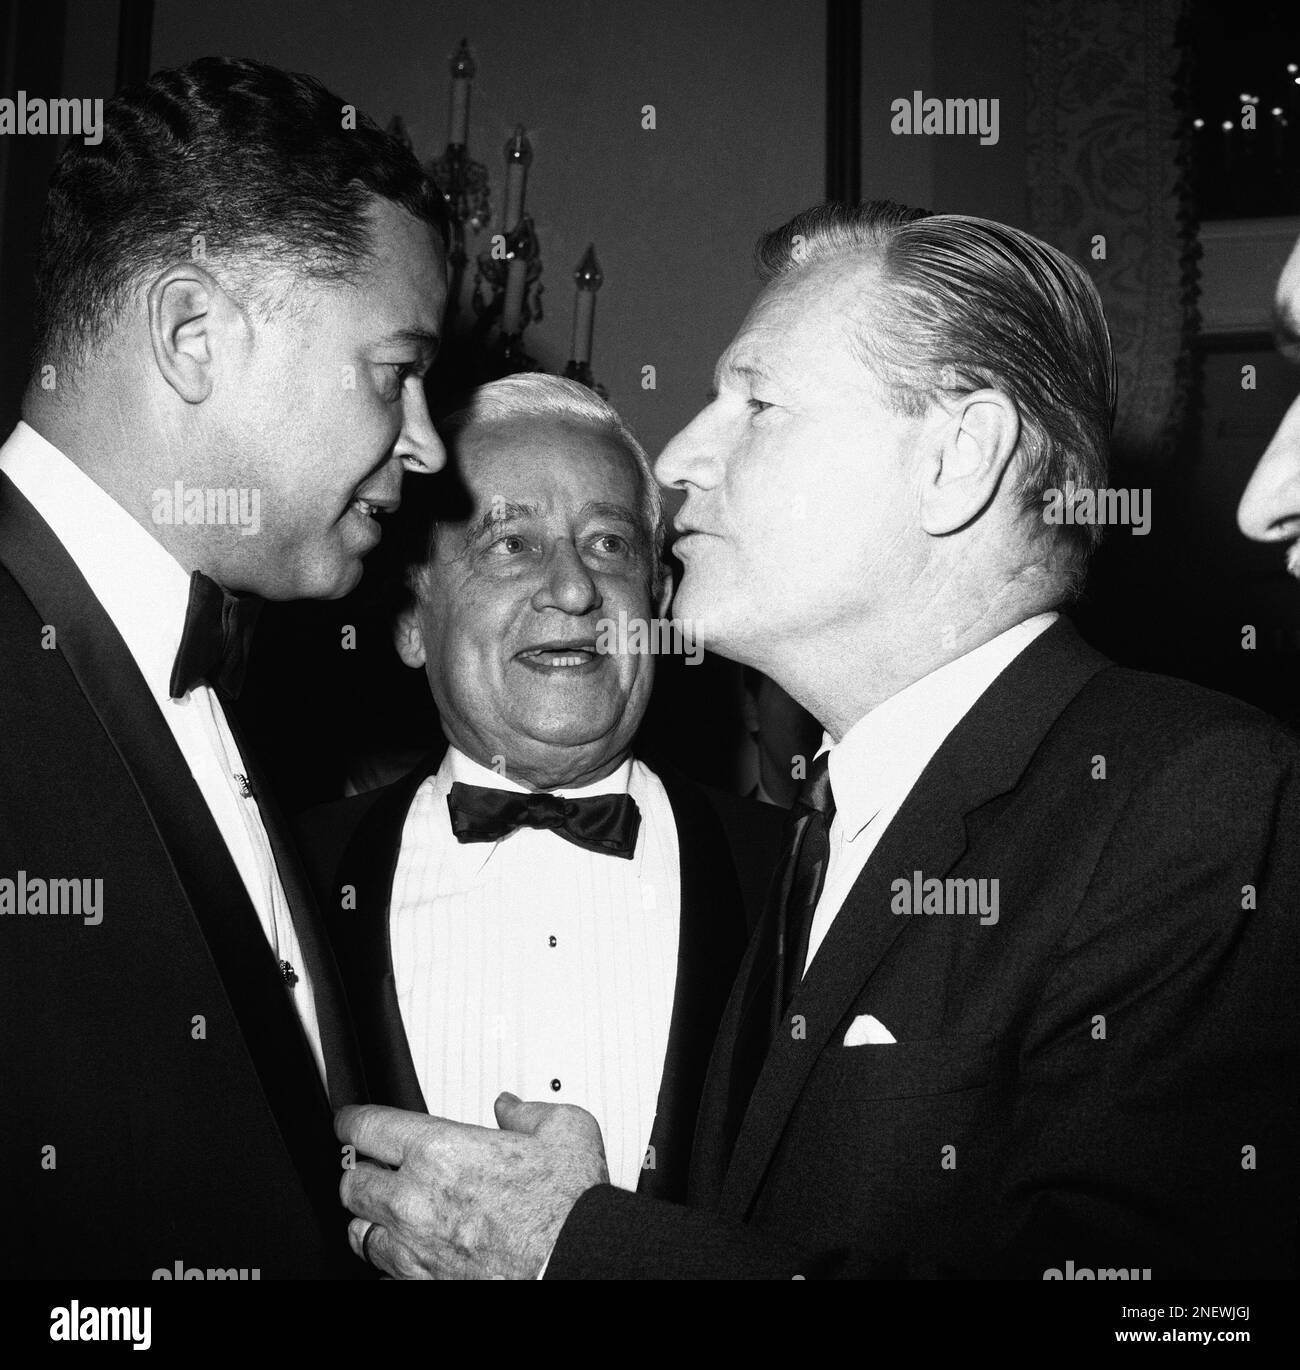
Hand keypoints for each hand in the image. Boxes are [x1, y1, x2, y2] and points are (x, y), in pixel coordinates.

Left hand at [336, 1092, 609, 1279]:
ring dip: (369, 1220)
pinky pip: (385, 1274)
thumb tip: (512, 1107)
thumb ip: (528, 1112)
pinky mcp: (428, 1284)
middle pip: (352, 1184)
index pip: (366, 1128)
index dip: (352, 1121)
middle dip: (360, 1172)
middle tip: (371, 1166)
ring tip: (381, 1213)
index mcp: (440, 1151)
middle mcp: (416, 1201)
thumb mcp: (564, 1129)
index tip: (350, 1122)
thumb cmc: (571, 1203)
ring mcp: (418, 1249)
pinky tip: (407, 1253)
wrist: (580, 1260)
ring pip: (360, 1234)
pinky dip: (392, 1263)